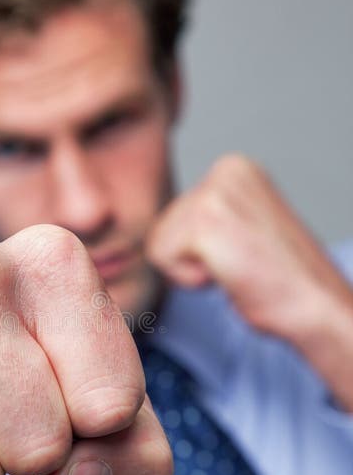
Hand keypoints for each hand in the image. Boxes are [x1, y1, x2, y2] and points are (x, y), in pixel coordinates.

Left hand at [148, 154, 352, 409]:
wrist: (316, 306)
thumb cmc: (281, 281)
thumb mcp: (240, 228)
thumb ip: (207, 219)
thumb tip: (166, 229)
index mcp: (234, 167)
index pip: (173, 216)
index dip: (199, 251)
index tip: (242, 254)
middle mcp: (225, 169)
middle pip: (161, 226)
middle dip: (192, 258)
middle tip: (241, 265)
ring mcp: (216, 191)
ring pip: (158, 242)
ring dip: (192, 270)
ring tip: (237, 268)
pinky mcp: (206, 219)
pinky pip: (161, 258)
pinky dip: (190, 279)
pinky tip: (230, 274)